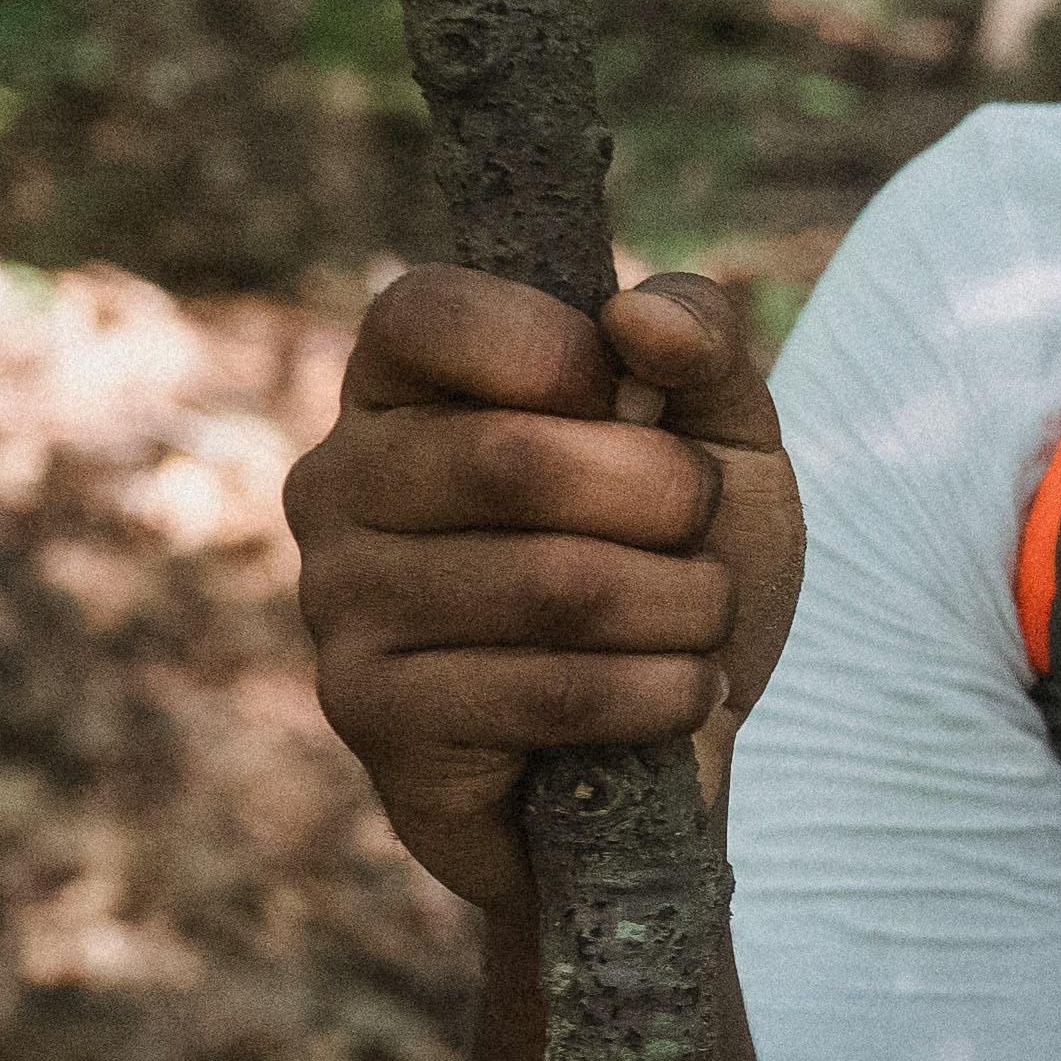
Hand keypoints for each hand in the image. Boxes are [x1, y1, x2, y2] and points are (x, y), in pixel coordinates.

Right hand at [291, 266, 796, 911]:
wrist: (668, 746)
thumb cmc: (674, 567)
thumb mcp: (723, 439)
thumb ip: (702, 344)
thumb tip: (637, 314)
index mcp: (397, 387)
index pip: (430, 313)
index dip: (561, 351)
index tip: (635, 405)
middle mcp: (337, 481)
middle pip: (509, 458)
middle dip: (664, 499)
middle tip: (703, 538)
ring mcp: (338, 600)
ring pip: (547, 584)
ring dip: (680, 606)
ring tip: (704, 621)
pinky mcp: (369, 713)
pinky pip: (544, 690)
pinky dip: (657, 691)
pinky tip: (687, 692)